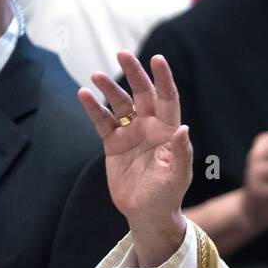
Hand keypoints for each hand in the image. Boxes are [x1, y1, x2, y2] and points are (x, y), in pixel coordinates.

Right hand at [78, 52, 190, 259]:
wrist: (147, 214)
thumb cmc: (167, 195)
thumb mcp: (177, 176)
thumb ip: (181, 152)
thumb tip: (183, 129)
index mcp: (169, 130)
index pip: (167, 98)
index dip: (163, 78)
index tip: (157, 59)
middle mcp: (150, 127)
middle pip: (142, 93)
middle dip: (133, 74)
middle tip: (122, 54)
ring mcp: (131, 134)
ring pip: (119, 104)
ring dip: (109, 89)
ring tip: (95, 75)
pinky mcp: (113, 144)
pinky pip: (102, 122)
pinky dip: (93, 108)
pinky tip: (84, 94)